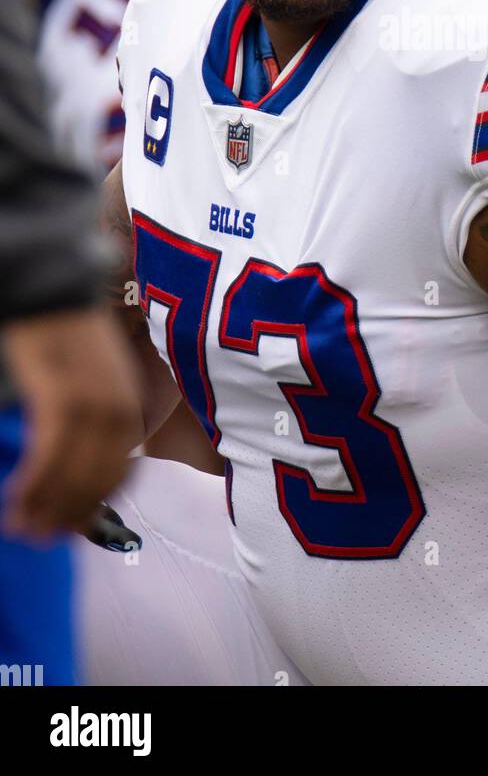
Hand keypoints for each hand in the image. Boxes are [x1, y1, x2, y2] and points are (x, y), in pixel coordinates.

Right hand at [0, 307, 141, 536]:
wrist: (54, 292)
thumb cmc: (68, 339)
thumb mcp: (93, 383)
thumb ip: (92, 423)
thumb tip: (78, 467)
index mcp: (130, 410)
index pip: (119, 477)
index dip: (92, 509)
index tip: (68, 530)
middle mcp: (118, 413)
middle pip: (95, 484)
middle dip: (65, 516)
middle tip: (37, 538)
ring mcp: (92, 407)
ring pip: (70, 477)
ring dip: (44, 508)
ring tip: (19, 527)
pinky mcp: (62, 400)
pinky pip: (48, 457)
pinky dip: (33, 484)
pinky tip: (15, 500)